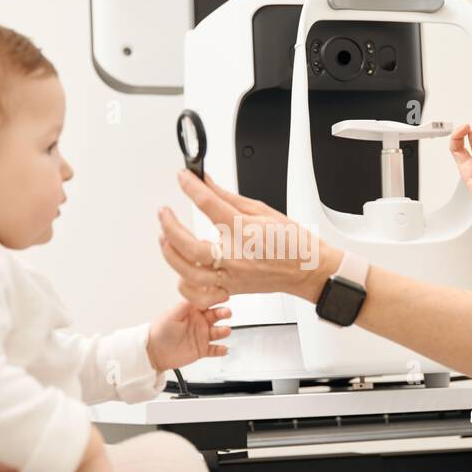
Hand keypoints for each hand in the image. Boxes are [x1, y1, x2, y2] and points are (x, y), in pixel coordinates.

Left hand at [146, 301, 232, 371]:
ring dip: (223, 331)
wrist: (154, 351)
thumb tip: (196, 296)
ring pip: (218, 332)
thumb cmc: (160, 331)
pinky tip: (224, 349)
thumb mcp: (171, 315)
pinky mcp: (202, 350)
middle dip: (223, 313)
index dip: (217, 299)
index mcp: (193, 311)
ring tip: (225, 331)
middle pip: (216, 316)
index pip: (208, 303)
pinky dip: (221, 350)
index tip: (224, 296)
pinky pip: (215, 350)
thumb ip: (184, 306)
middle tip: (227, 313)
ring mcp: (202, 336)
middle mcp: (200, 322)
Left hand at [157, 171, 341, 307]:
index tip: (183, 177)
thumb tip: (207, 183)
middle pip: (190, 245)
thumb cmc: (291, 242)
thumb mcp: (262, 210)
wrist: (307, 270)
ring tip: (164, 238)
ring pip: (190, 271)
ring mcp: (232, 275)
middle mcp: (235, 255)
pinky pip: (201, 293)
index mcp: (244, 230)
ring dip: (171, 254)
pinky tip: (181, 271)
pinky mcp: (232, 289)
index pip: (208, 203)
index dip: (190, 186)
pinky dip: (186, 285)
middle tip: (164, 213)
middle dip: (170, 227)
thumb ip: (228, 197)